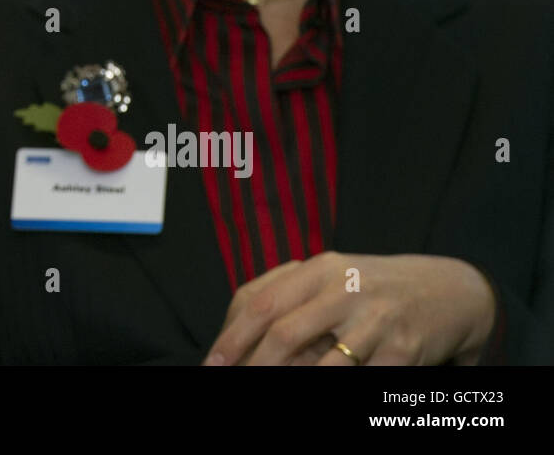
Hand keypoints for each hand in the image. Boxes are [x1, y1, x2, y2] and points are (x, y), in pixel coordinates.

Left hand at [201, 252, 497, 365]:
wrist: (449, 290)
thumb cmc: (372, 288)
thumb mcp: (330, 276)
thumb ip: (287, 292)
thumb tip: (236, 323)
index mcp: (320, 268)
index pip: (262, 303)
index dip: (233, 336)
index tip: (213, 362)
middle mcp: (345, 289)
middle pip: (285, 333)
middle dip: (255, 366)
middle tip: (233, 384)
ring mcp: (377, 320)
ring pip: (324, 365)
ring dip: (294, 383)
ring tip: (274, 393)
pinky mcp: (405, 350)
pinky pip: (364, 380)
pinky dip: (340, 389)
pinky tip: (323, 392)